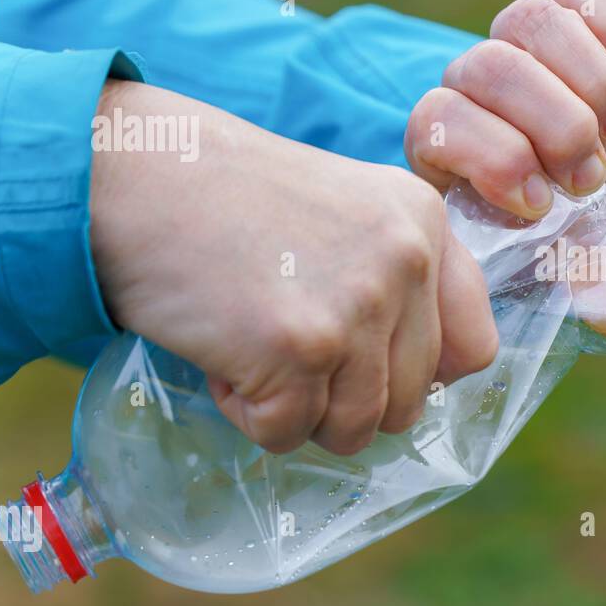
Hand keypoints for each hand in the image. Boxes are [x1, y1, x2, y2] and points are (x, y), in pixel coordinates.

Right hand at [89, 80, 497, 455]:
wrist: (131, 173)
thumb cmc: (226, 200)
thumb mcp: (347, 211)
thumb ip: (402, 278)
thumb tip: (436, 380)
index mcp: (426, 223)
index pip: (475, 349)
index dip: (420, 374)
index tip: (366, 361)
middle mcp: (406, 260)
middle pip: (409, 403)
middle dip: (343, 397)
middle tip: (282, 345)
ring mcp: (357, 304)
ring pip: (354, 429)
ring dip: (296, 408)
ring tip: (251, 341)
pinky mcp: (298, 348)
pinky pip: (286, 433)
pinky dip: (245, 410)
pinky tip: (220, 347)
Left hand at [404, 0, 605, 336]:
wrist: (592, 173)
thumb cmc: (567, 225)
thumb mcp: (568, 255)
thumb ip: (584, 275)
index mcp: (451, 146)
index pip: (439, 119)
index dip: (492, 157)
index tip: (540, 207)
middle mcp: (474, 86)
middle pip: (490, 65)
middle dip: (551, 124)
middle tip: (591, 178)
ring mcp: (521, 43)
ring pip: (527, 18)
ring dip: (585, 78)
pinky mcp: (572, 14)